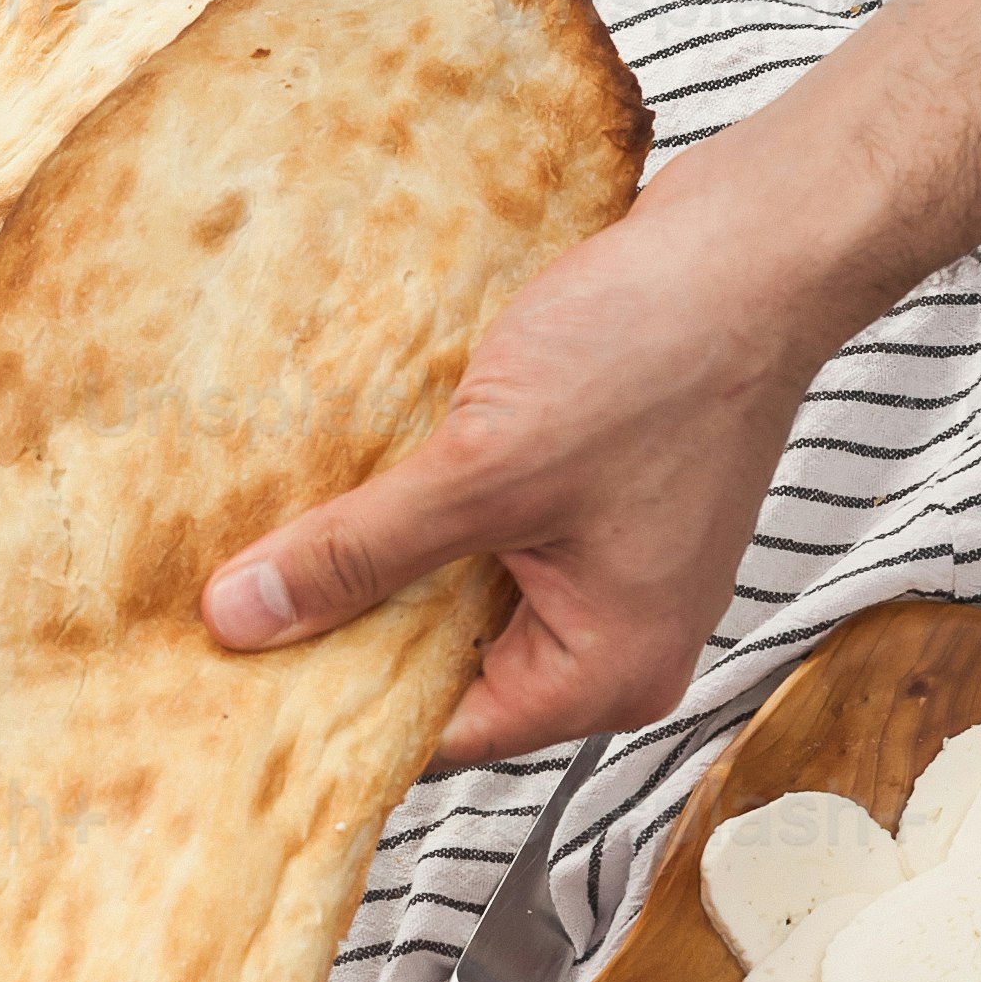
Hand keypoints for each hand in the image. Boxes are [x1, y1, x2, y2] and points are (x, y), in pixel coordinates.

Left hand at [198, 188, 818, 761]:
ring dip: (379, 561)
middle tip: (225, 606)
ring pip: (453, 596)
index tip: (227, 681)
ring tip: (271, 540)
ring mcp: (607, 574)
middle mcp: (612, 645)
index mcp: (605, 675)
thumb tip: (240, 619)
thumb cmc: (656, 358)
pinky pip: (481, 535)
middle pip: (440, 671)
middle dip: (344, 632)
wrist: (755, 245)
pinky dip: (423, 511)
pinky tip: (353, 479)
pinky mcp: (592, 507)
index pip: (435, 736)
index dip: (329, 708)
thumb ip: (360, 551)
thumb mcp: (486, 468)